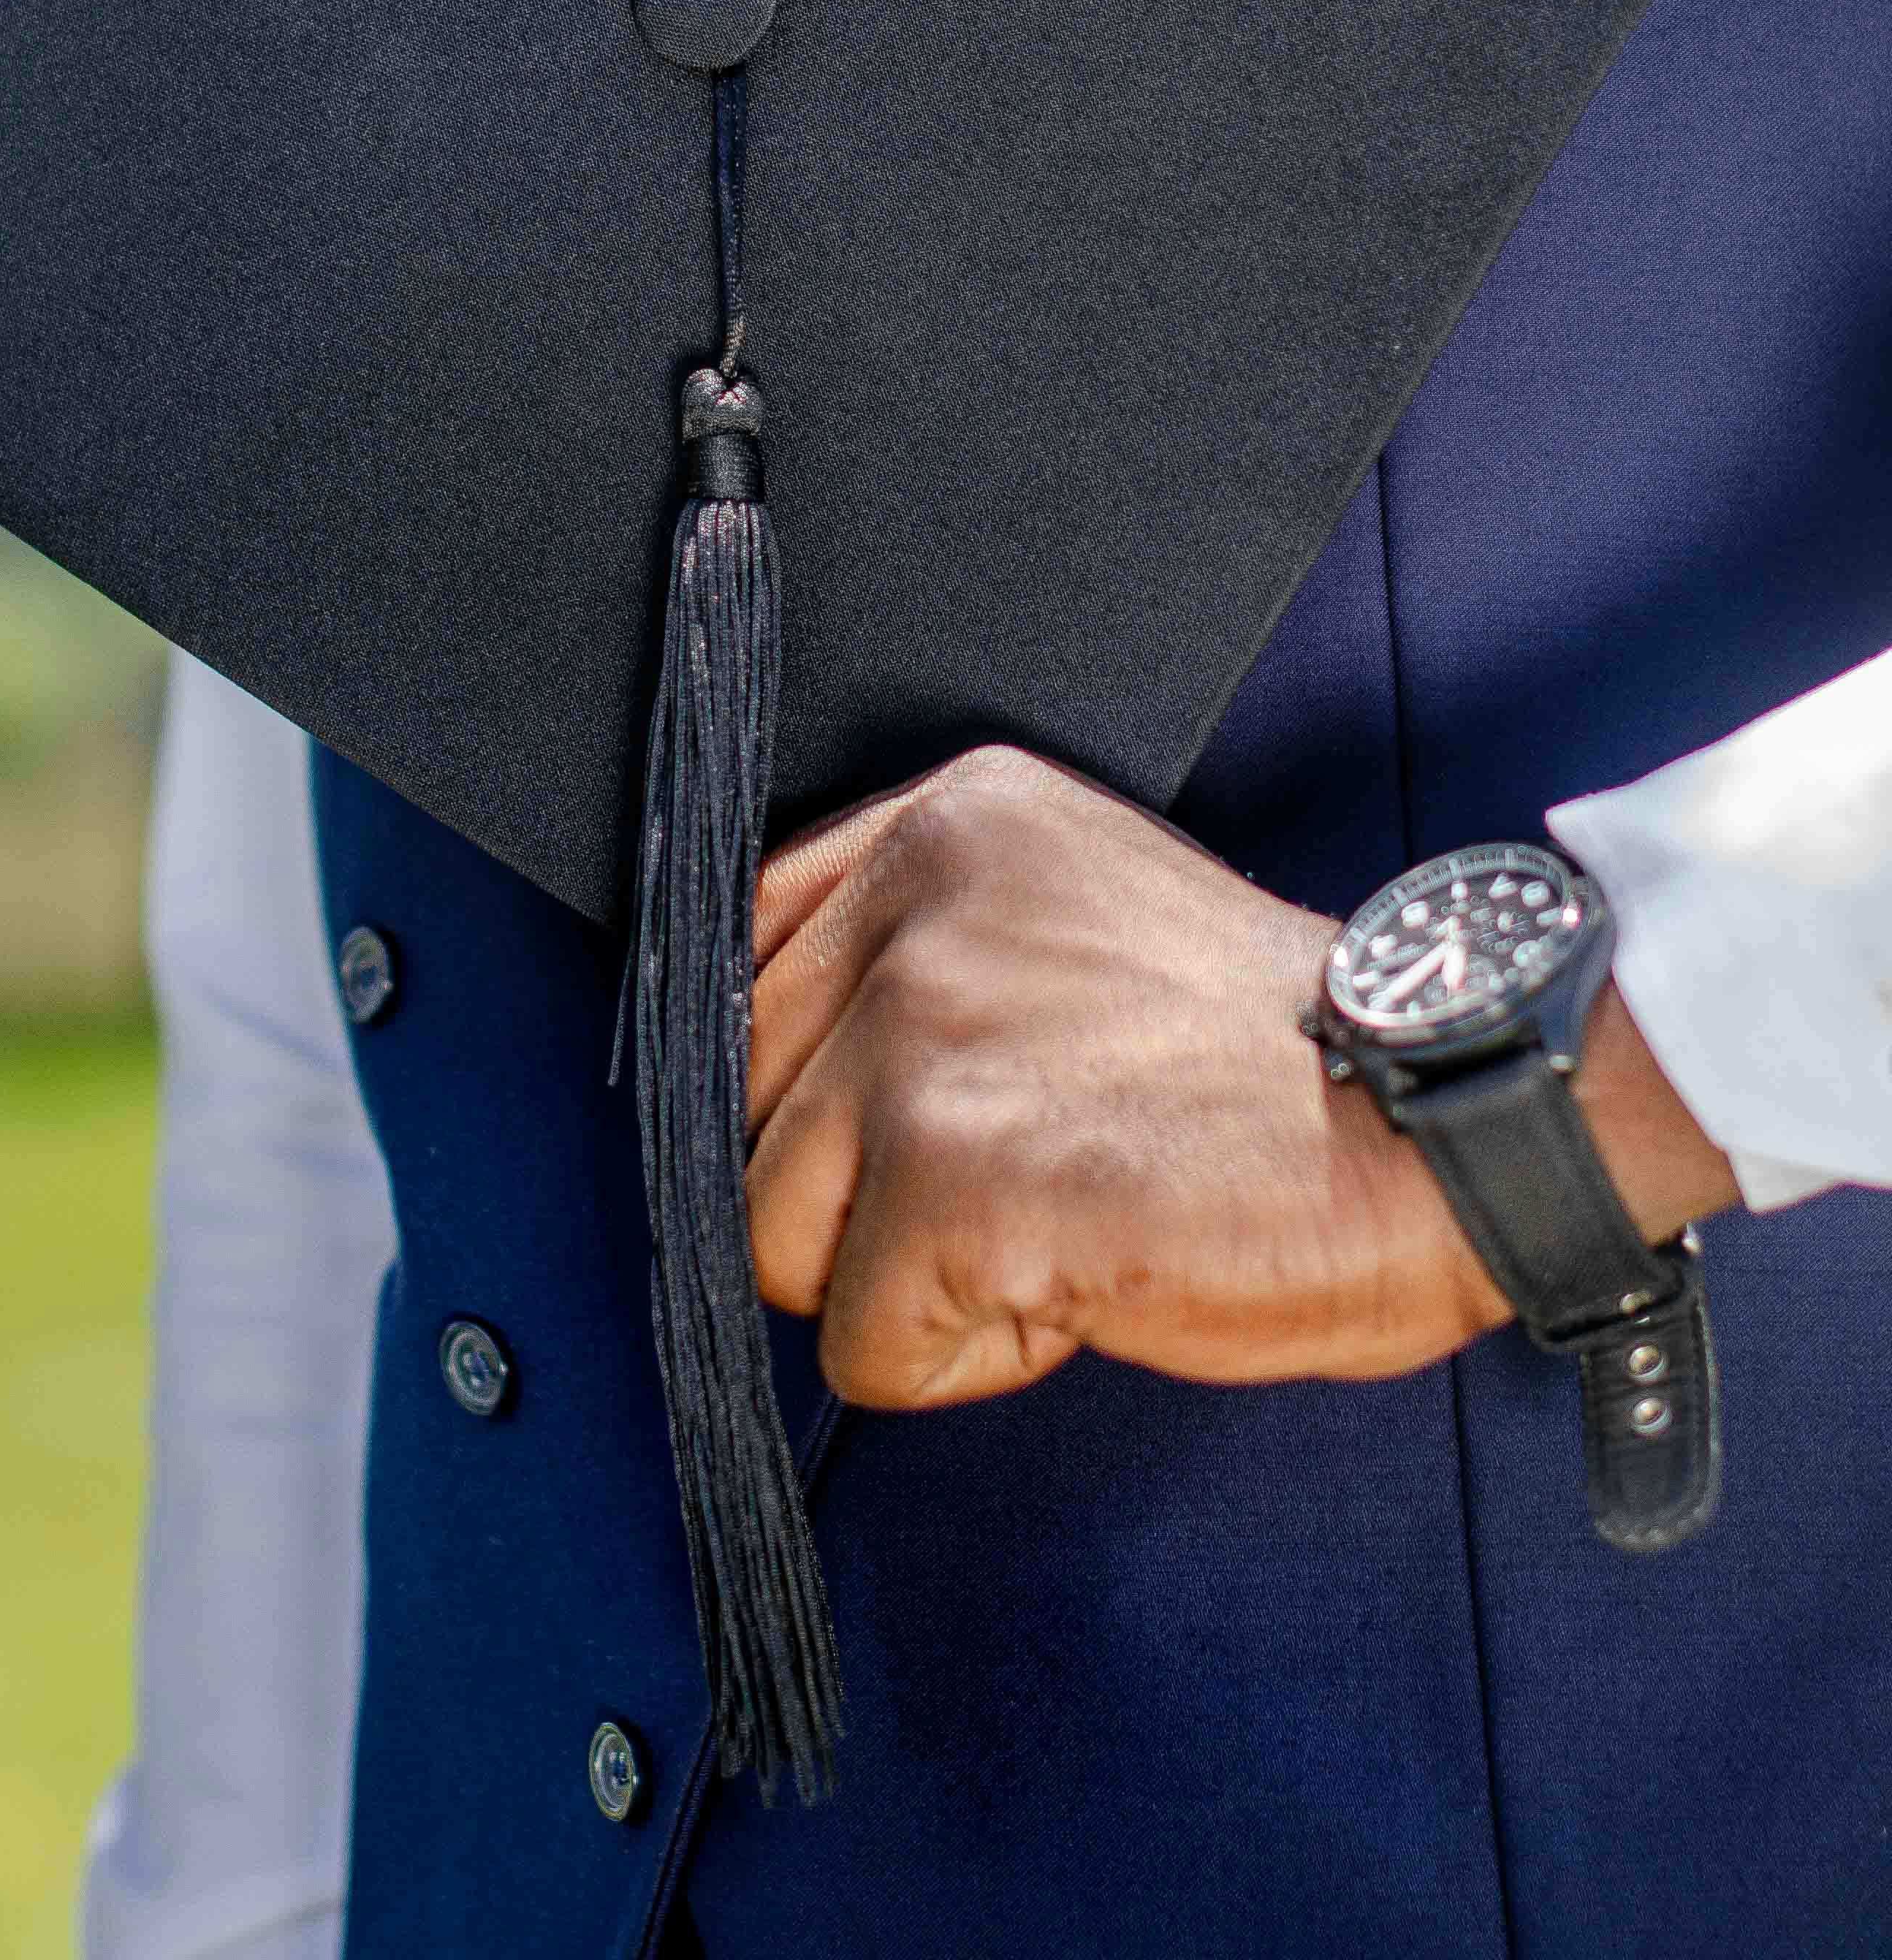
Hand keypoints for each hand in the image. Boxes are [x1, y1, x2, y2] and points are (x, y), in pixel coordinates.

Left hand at [745, 744, 1735, 1411]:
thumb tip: (779, 1077)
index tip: (899, 1132)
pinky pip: (866, 1348)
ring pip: (774, 1240)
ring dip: (912, 1285)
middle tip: (1035, 1183)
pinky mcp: (954, 1174)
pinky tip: (1094, 1281)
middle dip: (861, 1197)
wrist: (1445, 1122)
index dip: (805, 1090)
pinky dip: (975, 1358)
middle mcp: (914, 902)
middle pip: (739, 1115)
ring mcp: (923, 1032)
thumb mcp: (1077, 917)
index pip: (734, 968)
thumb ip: (926, 952)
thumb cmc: (1280, 1058)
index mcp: (944, 822)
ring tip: (1067, 1228)